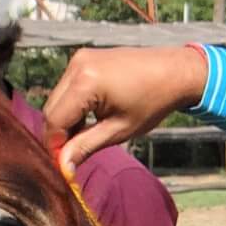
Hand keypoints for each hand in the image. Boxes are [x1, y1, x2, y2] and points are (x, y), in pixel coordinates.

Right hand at [44, 47, 209, 173]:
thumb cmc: (153, 102)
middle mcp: (77, 65)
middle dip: (59, 134)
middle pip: (51, 108)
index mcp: (85, 81)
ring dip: (65, 120)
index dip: (56, 145)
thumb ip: (85, 147)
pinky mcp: (83, 58)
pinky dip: (72, 106)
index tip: (65, 164)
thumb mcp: (118, 131)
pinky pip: (67, 88)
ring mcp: (79, 59)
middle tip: (74, 153)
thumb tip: (62, 167)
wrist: (175, 71)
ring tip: (86, 136)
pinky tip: (89, 118)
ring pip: (57, 99)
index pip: (54, 120)